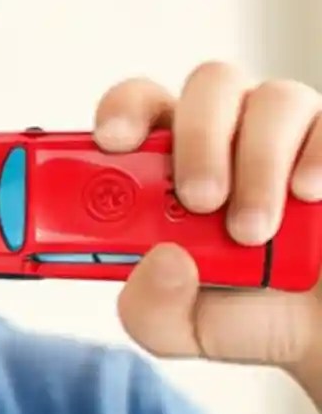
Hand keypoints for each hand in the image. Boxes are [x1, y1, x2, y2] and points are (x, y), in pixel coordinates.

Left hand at [92, 62, 321, 411]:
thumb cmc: (245, 311)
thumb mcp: (178, 328)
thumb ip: (147, 306)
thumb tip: (159, 258)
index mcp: (171, 162)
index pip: (140, 108)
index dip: (123, 111)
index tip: (112, 141)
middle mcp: (230, 134)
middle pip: (207, 86)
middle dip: (198, 139)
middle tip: (199, 199)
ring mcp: (289, 135)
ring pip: (271, 98)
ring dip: (256, 163)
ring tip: (253, 230)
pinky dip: (315, 157)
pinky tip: (307, 196)